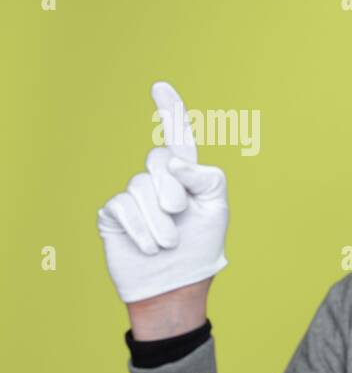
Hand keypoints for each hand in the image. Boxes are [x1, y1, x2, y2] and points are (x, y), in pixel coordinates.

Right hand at [97, 82, 228, 304]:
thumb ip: (207, 178)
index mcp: (185, 176)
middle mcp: (157, 180)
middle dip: (172, 189)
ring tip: (168, 243)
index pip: (177, 137)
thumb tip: (176, 162)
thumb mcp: (217, 210)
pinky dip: (142, 228)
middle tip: (180, 215)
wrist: (176, 286)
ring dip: (161, 221)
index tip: (160, 86)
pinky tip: (150, 246)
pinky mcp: (113, 214)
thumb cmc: (201, 249)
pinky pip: (123, 206)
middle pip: (158, 160)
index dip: (170, 111)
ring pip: (141, 187)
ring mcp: (133, 196)